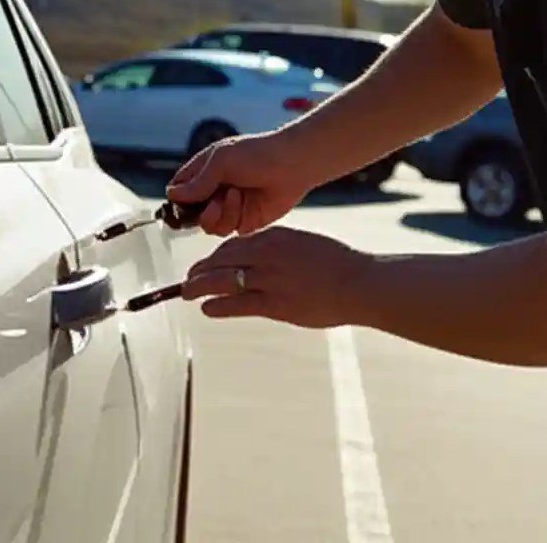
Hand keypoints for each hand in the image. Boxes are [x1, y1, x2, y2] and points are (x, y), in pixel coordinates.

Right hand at [166, 131, 312, 236]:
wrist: (293, 165)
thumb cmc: (257, 154)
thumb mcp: (221, 161)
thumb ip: (197, 181)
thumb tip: (171, 194)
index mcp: (205, 171)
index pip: (180, 189)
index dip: (177, 198)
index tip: (179, 202)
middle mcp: (214, 191)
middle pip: (191, 212)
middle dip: (197, 209)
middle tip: (211, 201)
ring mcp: (228, 208)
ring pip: (207, 224)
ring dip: (217, 212)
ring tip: (233, 194)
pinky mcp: (243, 222)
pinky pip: (226, 229)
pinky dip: (230, 216)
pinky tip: (241, 200)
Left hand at [180, 226, 369, 328]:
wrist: (359, 283)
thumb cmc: (338, 265)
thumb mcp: (304, 244)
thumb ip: (279, 250)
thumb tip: (258, 258)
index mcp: (275, 236)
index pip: (233, 244)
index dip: (215, 256)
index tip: (206, 263)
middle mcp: (266, 253)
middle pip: (221, 260)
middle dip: (200, 270)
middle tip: (187, 279)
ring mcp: (269, 278)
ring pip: (222, 280)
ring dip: (200, 287)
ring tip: (187, 293)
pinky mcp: (275, 303)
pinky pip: (237, 303)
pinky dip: (218, 305)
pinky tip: (207, 309)